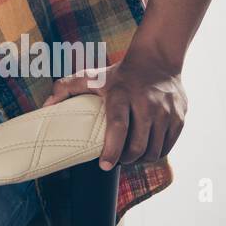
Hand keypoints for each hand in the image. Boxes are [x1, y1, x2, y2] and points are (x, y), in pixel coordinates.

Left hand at [41, 53, 187, 171]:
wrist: (156, 60)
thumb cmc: (119, 74)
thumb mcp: (91, 77)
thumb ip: (65, 88)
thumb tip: (45, 106)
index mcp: (121, 94)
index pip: (117, 127)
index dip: (111, 149)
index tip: (104, 165)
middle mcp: (146, 103)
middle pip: (137, 145)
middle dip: (125, 159)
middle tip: (117, 160)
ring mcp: (166, 111)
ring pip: (154, 150)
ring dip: (141, 160)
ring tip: (131, 156)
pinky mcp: (179, 117)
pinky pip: (167, 146)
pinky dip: (156, 153)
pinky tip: (146, 150)